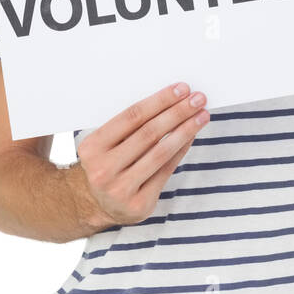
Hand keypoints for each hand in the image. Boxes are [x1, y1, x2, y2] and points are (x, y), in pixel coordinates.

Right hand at [75, 82, 209, 226]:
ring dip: (185, 130)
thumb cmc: (106, 164)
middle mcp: (103, 169)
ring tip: (201, 116)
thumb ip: (129, 126)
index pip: (132, 117)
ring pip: (160, 152)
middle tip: (198, 99)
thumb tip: (170, 100)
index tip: (181, 89)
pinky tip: (191, 136)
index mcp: (92, 147)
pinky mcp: (138, 204)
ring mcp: (120, 189)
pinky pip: (166, 170)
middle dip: (177, 112)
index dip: (159, 101)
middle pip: (149, 133)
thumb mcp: (105, 144)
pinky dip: (181, 150)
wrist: (95, 204)